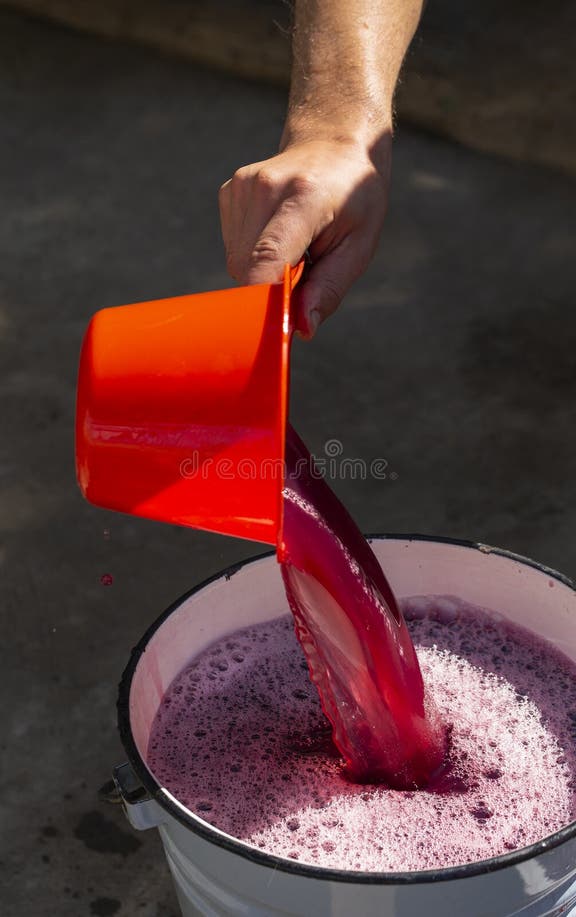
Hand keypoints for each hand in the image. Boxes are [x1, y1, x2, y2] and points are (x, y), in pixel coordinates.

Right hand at [219, 138, 390, 337]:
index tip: (281, 323)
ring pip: (236, 263)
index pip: (266, 260)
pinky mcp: (228, 192)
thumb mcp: (359, 245)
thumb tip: (302, 328)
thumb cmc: (355, 198)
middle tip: (306, 274)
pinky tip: (279, 234)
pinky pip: (234, 248)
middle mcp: (264, 187)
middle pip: (247, 270)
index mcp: (303, 197)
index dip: (267, 300)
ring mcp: (241, 187)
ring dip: (263, 271)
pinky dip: (255, 254)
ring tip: (296, 248)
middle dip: (272, 288)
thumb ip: (329, 288)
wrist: (335, 144)